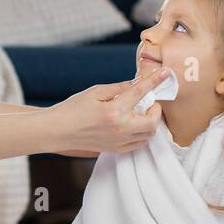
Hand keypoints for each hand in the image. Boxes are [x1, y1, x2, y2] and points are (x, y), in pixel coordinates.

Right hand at [50, 68, 171, 155]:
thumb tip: (137, 83)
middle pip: (153, 121)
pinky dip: (141, 134)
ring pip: (148, 135)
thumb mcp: (95, 92)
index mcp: (114, 110)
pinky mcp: (115, 150)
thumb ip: (119, 87)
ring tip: (140, 113)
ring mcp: (118, 142)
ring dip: (150, 122)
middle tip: (148, 102)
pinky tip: (133, 125)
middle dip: (156, 109)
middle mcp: (120, 128)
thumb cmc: (72, 109)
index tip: (166, 73)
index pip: (141, 92)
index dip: (155, 80)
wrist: (57, 131)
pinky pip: (138, 144)